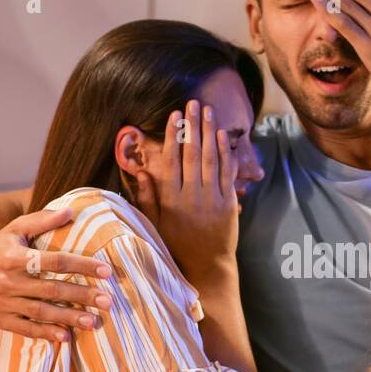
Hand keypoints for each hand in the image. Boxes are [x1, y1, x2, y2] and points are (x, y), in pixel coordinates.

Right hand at [0, 207, 112, 341]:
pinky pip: (25, 328)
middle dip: (82, 296)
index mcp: (14, 257)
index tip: (107, 271)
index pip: (55, 262)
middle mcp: (9, 281)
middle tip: (108, 301)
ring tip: (94, 322)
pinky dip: (45, 333)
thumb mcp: (15, 228)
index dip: (82, 266)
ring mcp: (4, 302)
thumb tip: (71, 211)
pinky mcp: (0, 319)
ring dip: (69, 318)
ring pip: (41, 312)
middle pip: (52, 290)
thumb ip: (42, 220)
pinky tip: (66, 337)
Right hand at [129, 99, 239, 282]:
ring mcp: (212, 200)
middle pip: (192, 154)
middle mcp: (192, 197)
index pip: (172, 160)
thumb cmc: (176, 247)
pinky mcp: (228, 204)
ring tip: (208, 111)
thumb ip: (147, 199)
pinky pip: (227, 173)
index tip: (174, 116)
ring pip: (211, 159)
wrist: (206, 268)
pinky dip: (225, 153)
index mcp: (171, 200)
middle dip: (193, 126)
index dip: (173, 136)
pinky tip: (222, 136)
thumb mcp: (154, 226)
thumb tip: (141, 172)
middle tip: (193, 103)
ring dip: (209, 132)